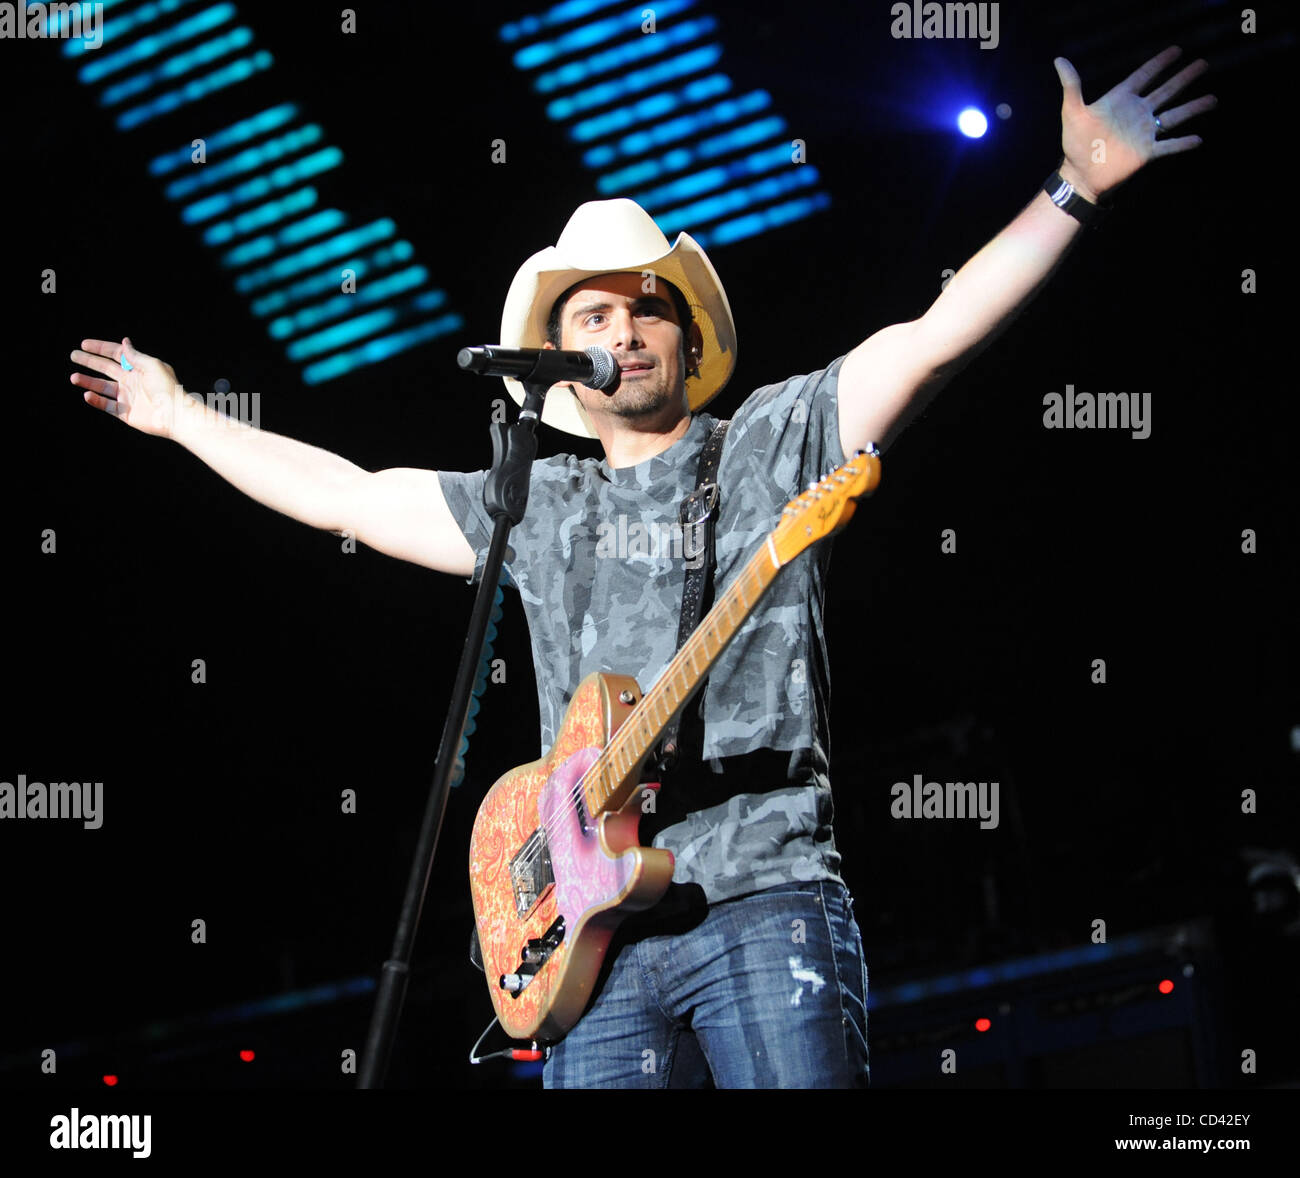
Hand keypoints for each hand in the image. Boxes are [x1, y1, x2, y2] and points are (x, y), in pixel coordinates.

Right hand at [71, 337, 186, 438]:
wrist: (175, 415)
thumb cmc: (167, 388)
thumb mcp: (152, 365)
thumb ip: (135, 355)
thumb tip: (124, 342)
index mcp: (139, 368)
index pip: (116, 355)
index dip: (101, 348)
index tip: (84, 344)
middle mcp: (132, 381)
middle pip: (106, 369)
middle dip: (89, 362)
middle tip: (73, 355)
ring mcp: (128, 397)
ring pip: (103, 387)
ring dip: (88, 381)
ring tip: (73, 377)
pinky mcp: (126, 413)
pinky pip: (107, 405)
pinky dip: (96, 400)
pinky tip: (87, 394)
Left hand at [1054, 46, 1215, 201]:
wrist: (1080, 174)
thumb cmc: (1074, 143)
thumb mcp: (1072, 112)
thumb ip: (1071, 85)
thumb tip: (1059, 60)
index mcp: (1121, 100)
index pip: (1144, 76)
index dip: (1159, 63)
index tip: (1176, 50)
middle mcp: (1136, 113)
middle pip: (1166, 91)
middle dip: (1184, 78)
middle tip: (1203, 64)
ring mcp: (1143, 132)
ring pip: (1174, 116)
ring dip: (1193, 107)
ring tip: (1212, 99)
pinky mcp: (1146, 152)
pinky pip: (1169, 145)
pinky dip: (1182, 143)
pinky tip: (1198, 139)